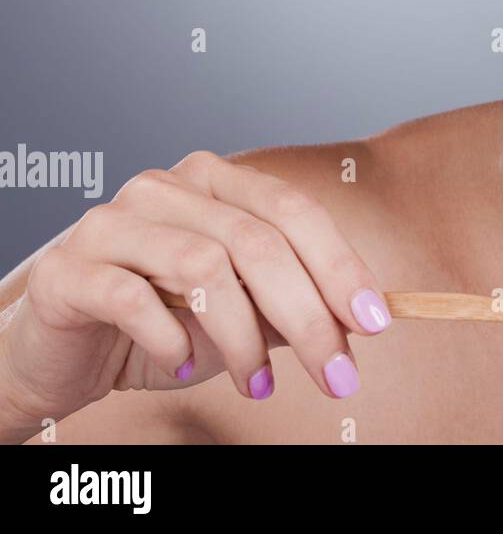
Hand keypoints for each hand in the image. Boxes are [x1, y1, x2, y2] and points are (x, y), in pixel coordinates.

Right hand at [0, 151, 390, 441]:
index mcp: (215, 181)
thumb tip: (360, 321)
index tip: (376, 322)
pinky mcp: (68, 267)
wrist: (62, 352)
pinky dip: (169, 337)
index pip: (294, 212)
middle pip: (257, 242)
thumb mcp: (241, 316)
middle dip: (308, 315)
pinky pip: (132, 298)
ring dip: (243, 338)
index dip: (340, 266)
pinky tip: (183, 365)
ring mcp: (113, 221)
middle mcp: (166, 187)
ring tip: (259, 384)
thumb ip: (293, 307)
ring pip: (203, 265)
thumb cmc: (160, 324)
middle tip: (337, 375)